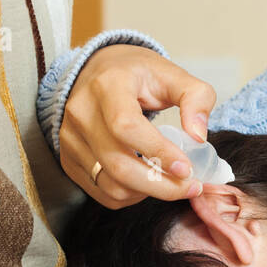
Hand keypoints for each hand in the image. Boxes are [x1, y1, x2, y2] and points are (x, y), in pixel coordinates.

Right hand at [58, 45, 216, 208]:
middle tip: (191, 187)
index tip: (187, 168)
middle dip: (160, 184)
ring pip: (109, 183)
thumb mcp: (174, 75)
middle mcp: (82, 112)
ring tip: (175, 184)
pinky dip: (130, 195)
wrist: (100, 71)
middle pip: (117, 163)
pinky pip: (100, 190)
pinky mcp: (68, 158)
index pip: (127, 126)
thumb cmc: (139, 74)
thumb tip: (198, 137)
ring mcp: (71, 138)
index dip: (158, 152)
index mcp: (108, 85)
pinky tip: (150, 183)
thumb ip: (197, 99)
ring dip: (148, 192)